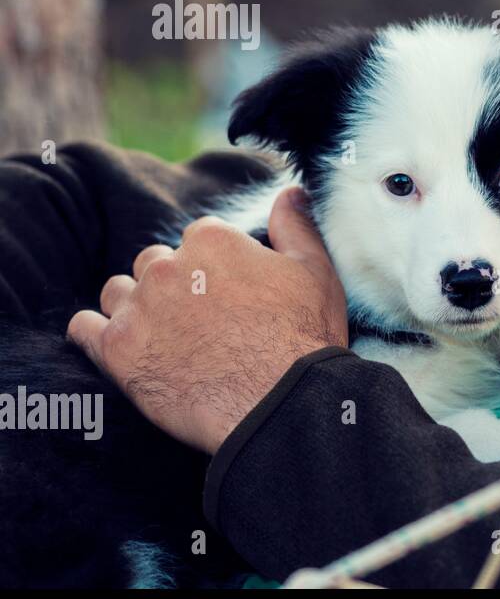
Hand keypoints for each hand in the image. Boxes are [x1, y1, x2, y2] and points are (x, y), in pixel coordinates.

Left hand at [68, 187, 348, 453]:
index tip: (230, 293)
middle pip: (155, 262)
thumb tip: (289, 193)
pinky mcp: (116, 350)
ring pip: (118, 291)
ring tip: (164, 336)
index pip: (198, 238)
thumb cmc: (303, 339)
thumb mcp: (315, 272)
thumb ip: (295, 226)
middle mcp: (167, 266)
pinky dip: (97, 333)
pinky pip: (84, 328)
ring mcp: (138, 307)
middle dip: (174, 285)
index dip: (215, 266)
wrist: (280, 405)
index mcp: (212, 239)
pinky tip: (121, 345)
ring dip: (136, 306)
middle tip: (201, 320)